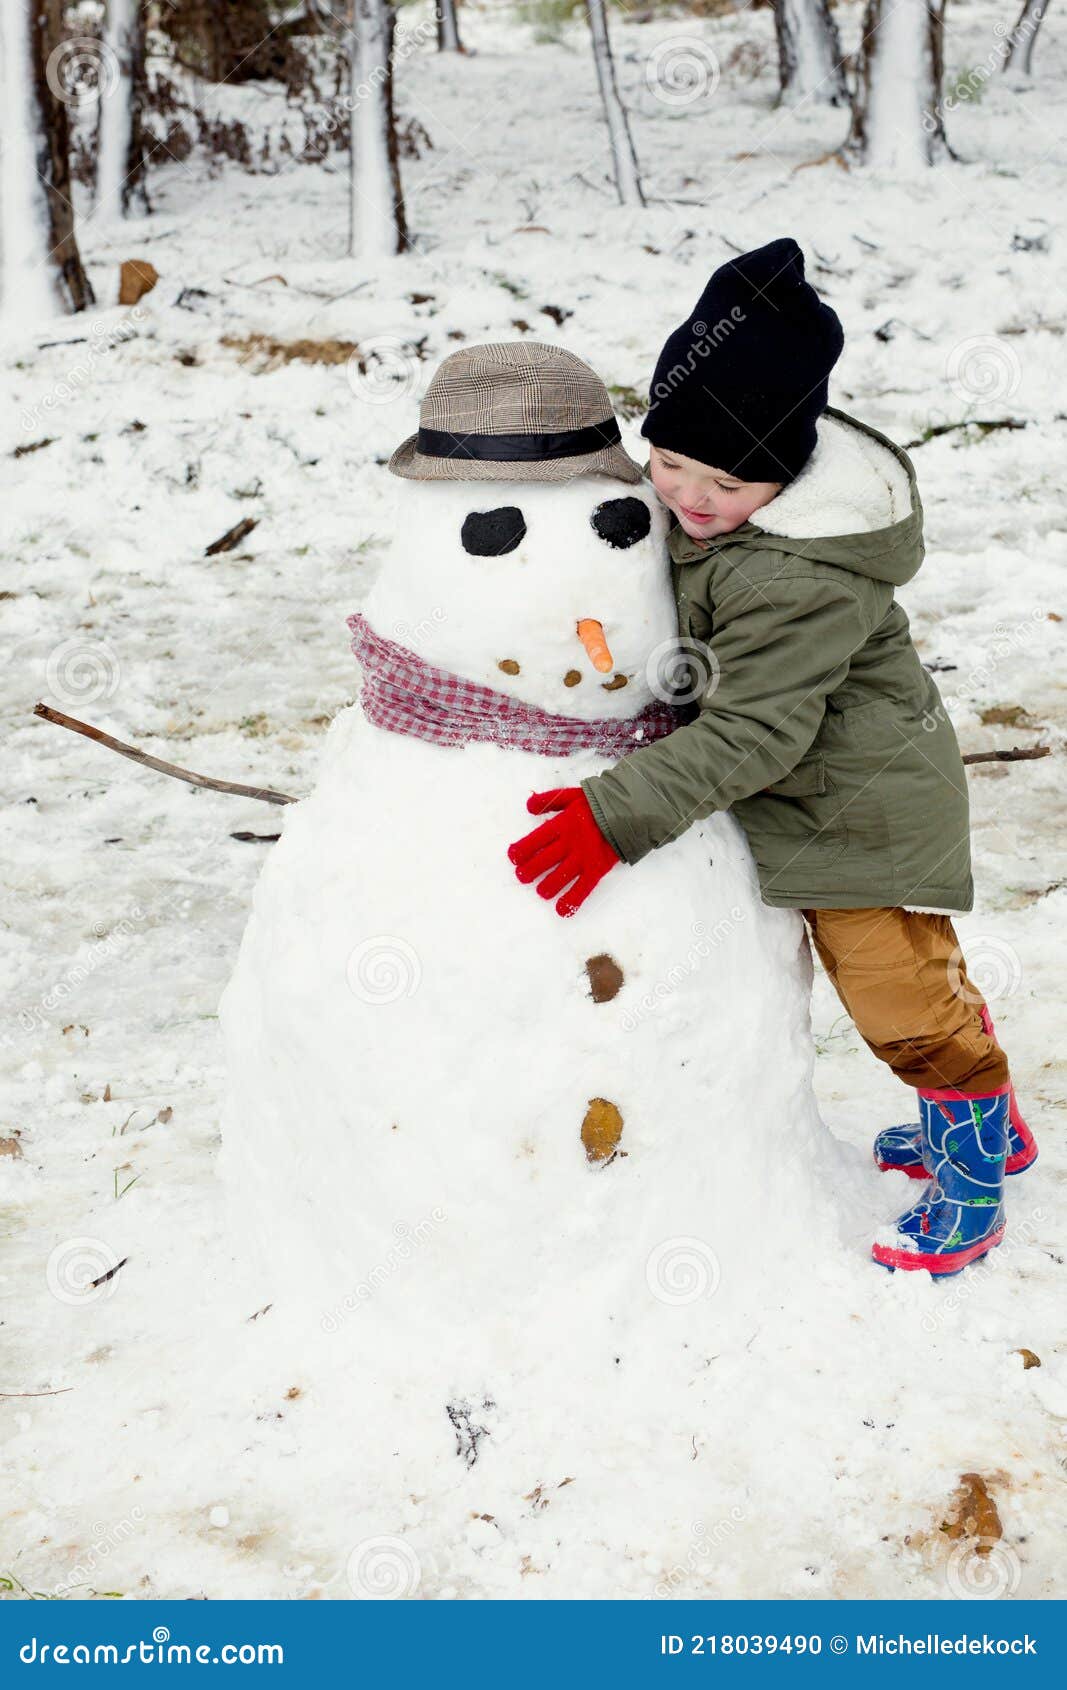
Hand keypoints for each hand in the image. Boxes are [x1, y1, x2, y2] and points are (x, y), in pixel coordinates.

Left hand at [507, 787, 619, 917]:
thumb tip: (529, 807)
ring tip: (541, 891)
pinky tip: (562, 910)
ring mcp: (584, 858)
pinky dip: (572, 901)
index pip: (536, 840)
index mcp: (563, 824)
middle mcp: (570, 843)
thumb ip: (550, 800)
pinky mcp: (597, 869)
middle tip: (522, 876)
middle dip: (529, 871)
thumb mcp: (572, 795)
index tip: (513, 857)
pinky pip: (583, 888)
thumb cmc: (599, 804)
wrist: (630, 811)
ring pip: (560, 877)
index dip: (522, 850)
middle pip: (544, 861)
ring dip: (547, 887)